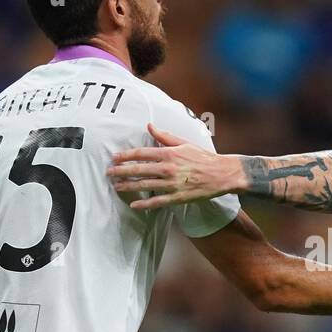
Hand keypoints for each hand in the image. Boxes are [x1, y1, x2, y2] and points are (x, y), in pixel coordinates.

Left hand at [108, 123, 240, 209]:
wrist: (222, 174)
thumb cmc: (203, 157)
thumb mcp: (184, 143)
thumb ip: (164, 136)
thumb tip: (149, 126)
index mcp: (169, 153)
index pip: (142, 153)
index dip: (126, 156)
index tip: (115, 157)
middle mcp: (168, 168)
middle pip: (139, 169)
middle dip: (121, 171)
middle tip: (109, 173)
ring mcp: (172, 184)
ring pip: (145, 185)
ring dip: (128, 186)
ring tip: (116, 186)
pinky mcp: (177, 197)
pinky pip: (157, 201)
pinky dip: (144, 204)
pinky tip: (134, 205)